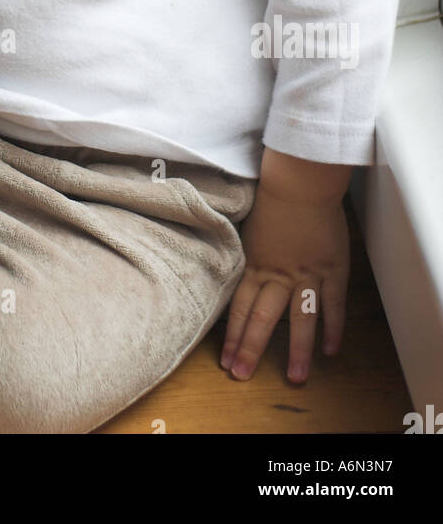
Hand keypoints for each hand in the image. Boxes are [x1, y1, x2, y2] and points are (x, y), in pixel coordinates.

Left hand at [220, 185, 349, 382]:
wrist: (299, 183)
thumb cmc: (271, 199)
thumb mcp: (248, 229)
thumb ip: (246, 255)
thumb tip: (231, 270)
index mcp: (255, 265)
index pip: (239, 308)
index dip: (232, 336)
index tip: (226, 359)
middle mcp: (278, 275)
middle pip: (262, 319)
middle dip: (251, 349)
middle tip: (242, 375)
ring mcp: (306, 275)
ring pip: (300, 320)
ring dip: (297, 351)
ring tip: (296, 377)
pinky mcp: (331, 270)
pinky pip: (333, 305)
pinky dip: (333, 328)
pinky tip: (330, 350)